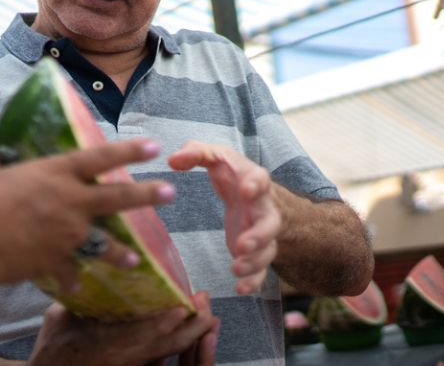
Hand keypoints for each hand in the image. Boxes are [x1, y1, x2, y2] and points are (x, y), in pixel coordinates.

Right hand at [0, 139, 175, 291]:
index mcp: (55, 173)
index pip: (100, 156)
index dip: (128, 151)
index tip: (152, 146)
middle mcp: (70, 201)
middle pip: (118, 197)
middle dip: (147, 195)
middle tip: (170, 193)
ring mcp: (67, 233)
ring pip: (105, 242)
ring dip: (122, 252)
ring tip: (137, 258)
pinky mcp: (56, 260)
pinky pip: (70, 272)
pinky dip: (72, 279)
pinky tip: (77, 286)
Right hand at [29, 292, 216, 365]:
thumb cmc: (54, 347)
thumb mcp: (60, 317)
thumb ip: (79, 296)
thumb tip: (89, 268)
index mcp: (108, 344)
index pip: (144, 333)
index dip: (167, 320)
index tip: (184, 303)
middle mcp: (127, 355)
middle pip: (170, 343)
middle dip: (194, 325)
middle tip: (205, 302)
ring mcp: (133, 362)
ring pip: (170, 350)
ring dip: (192, 333)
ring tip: (208, 313)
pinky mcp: (134, 364)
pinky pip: (164, 353)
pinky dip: (180, 339)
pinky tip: (188, 327)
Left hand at [167, 141, 280, 295]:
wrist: (250, 192)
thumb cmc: (231, 172)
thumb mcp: (215, 157)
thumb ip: (195, 153)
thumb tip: (173, 160)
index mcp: (254, 181)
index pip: (261, 180)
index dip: (255, 185)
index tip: (245, 191)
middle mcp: (263, 208)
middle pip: (270, 223)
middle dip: (259, 235)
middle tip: (242, 245)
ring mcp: (262, 232)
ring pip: (267, 250)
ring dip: (254, 261)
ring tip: (235, 268)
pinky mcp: (255, 251)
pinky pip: (261, 270)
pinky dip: (253, 281)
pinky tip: (240, 289)